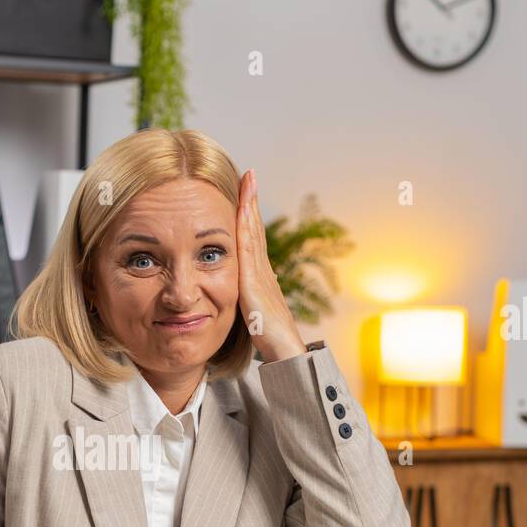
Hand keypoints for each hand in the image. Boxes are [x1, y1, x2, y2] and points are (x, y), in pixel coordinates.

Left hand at [237, 169, 306, 362]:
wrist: (285, 352)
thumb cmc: (270, 340)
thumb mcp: (254, 315)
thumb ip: (248, 302)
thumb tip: (243, 298)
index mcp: (261, 277)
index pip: (253, 239)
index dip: (249, 216)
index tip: (246, 194)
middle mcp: (263, 270)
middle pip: (256, 228)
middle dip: (252, 201)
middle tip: (249, 175)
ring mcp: (261, 274)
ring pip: (253, 232)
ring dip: (250, 205)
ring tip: (248, 181)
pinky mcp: (255, 282)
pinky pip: (248, 248)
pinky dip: (245, 226)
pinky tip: (240, 211)